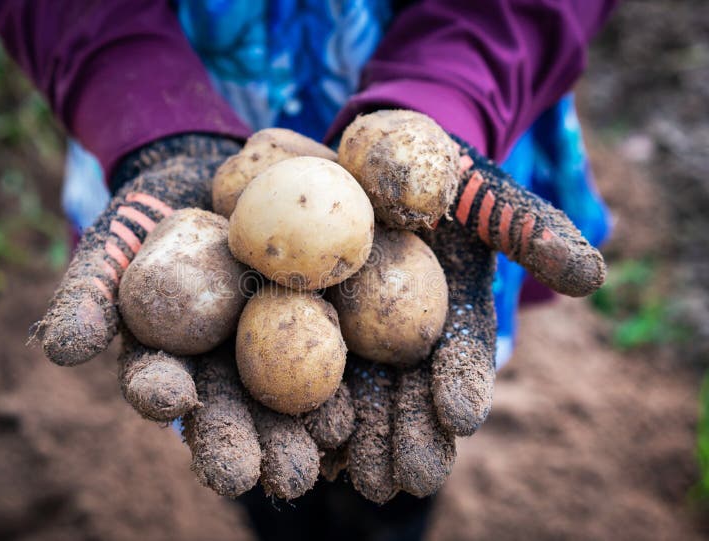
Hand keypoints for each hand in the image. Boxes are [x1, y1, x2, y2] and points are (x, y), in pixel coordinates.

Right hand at [34, 133, 354, 499]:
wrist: (214, 174)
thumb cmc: (152, 212)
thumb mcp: (113, 238)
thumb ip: (89, 291)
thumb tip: (63, 351)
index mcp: (167, 356)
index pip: (157, 381)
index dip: (158, 392)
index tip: (169, 399)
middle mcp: (219, 366)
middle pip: (227, 411)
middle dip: (238, 444)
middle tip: (250, 475)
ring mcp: (268, 351)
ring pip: (281, 400)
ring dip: (293, 435)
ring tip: (307, 463)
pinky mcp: (313, 328)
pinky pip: (326, 358)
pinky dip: (338, 386)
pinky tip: (350, 411)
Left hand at [344, 132, 605, 502]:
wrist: (378, 166)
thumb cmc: (443, 182)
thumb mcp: (490, 200)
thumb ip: (534, 235)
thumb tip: (592, 276)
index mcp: (455, 319)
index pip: (464, 359)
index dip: (465, 385)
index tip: (460, 417)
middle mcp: (410, 342)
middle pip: (413, 397)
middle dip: (414, 437)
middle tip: (411, 476)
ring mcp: (363, 343)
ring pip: (365, 398)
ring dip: (365, 441)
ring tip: (362, 478)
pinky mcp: (318, 332)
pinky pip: (315, 373)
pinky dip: (315, 408)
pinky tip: (311, 439)